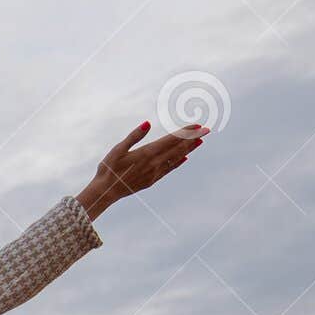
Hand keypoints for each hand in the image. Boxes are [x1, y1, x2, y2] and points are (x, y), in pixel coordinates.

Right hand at [76, 121, 207, 219]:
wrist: (107, 191)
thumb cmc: (109, 168)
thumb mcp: (118, 149)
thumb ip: (134, 136)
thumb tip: (147, 123)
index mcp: (147, 153)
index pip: (171, 140)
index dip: (185, 132)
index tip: (197, 125)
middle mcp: (154, 163)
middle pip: (178, 148)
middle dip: (193, 138)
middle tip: (207, 130)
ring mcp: (155, 172)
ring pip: (176, 158)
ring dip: (189, 149)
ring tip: (200, 142)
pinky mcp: (153, 180)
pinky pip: (170, 169)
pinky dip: (179, 162)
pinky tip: (185, 158)